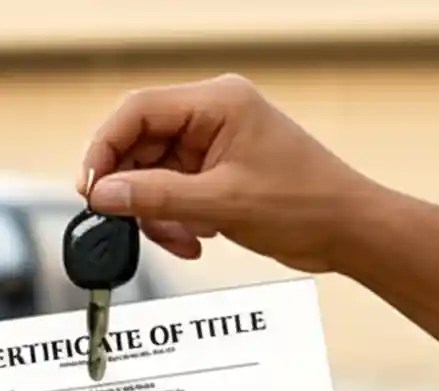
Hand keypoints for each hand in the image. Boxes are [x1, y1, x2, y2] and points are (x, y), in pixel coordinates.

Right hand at [79, 74, 380, 273]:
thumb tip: (102, 194)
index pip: (137, 111)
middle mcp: (212, 115)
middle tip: (124, 221)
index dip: (104, 148)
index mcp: (218, 102)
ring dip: (155, 212)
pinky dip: (172, 219)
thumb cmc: (306, 205)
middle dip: (132, 189)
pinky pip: (171, 191)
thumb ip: (156, 197)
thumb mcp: (221, 204)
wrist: (348, 232)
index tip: (90, 188)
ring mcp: (213, 143)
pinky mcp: (215, 171)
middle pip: (139, 144)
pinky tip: (192, 239)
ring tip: (178, 239)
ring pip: (151, 173)